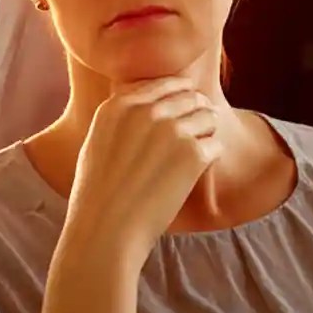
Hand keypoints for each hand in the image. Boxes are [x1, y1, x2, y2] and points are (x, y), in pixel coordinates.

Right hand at [63, 76, 222, 269]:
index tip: (188, 104)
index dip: (180, 93)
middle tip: (197, 133)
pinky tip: (196, 173)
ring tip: (195, 156)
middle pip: (191, 97)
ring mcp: (171, 130)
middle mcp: (146, 110)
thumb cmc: (98, 194)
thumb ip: (122, 119)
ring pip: (208, 117)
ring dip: (206, 133)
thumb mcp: (96, 142)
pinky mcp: (192, 154)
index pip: (163, 84)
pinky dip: (211, 158)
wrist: (107, 228)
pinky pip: (216, 145)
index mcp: (119, 104)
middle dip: (197, 112)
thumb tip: (151, 108)